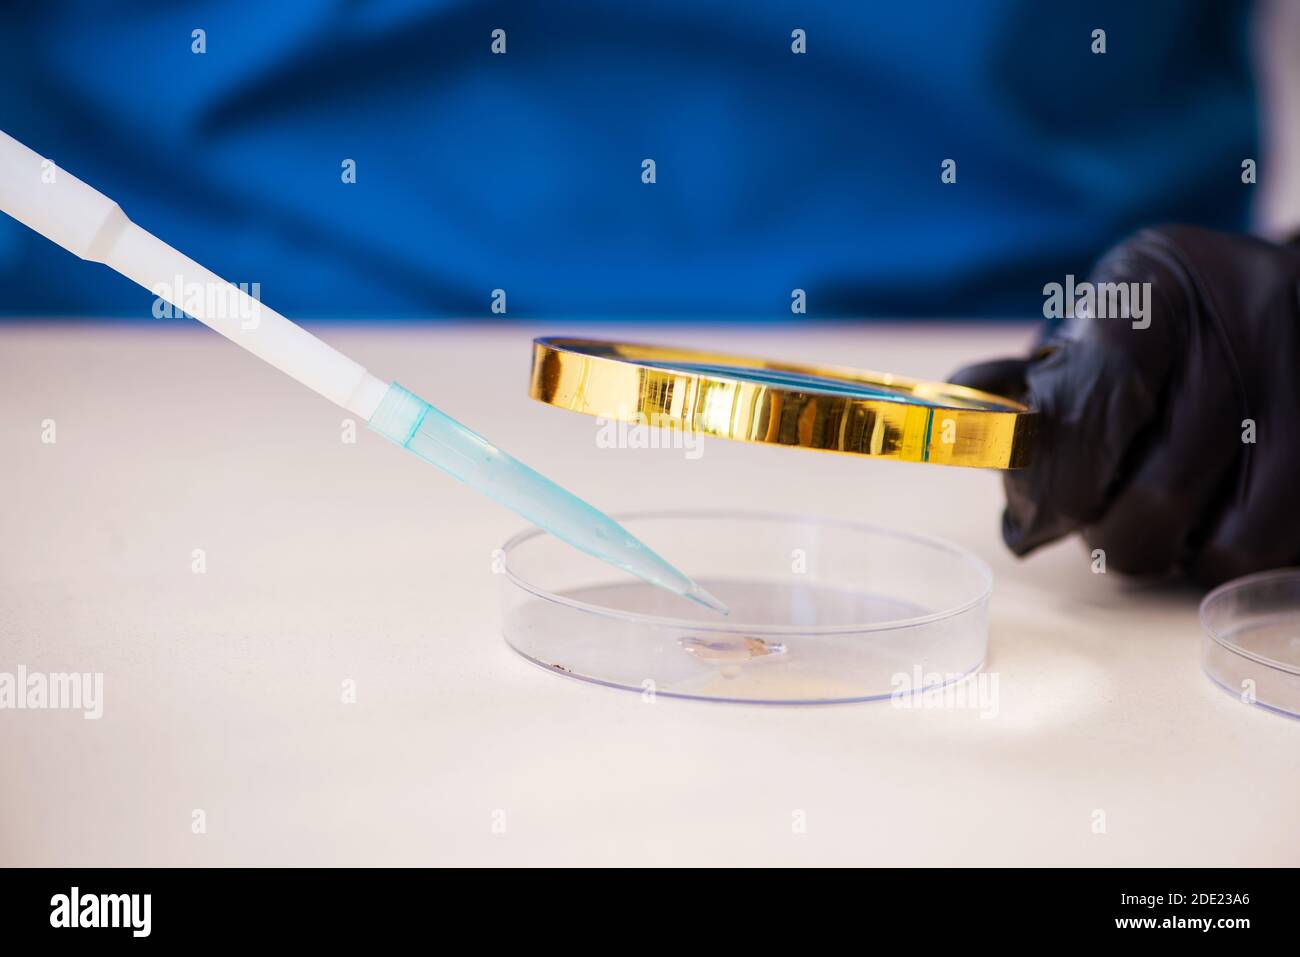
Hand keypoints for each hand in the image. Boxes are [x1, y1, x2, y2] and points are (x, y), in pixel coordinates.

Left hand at [951, 224, 1299, 585]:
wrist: (1287, 290)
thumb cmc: (1163, 320)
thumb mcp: (1098, 317)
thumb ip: (1036, 376)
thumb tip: (963, 415)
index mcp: (1164, 281)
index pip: (1106, 392)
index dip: (1066, 474)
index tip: (1036, 514)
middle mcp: (1251, 323)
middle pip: (1164, 484)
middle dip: (1107, 533)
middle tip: (1088, 530)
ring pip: (1230, 534)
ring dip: (1169, 556)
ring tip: (1144, 534)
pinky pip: (1277, 548)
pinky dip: (1226, 560)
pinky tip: (1203, 533)